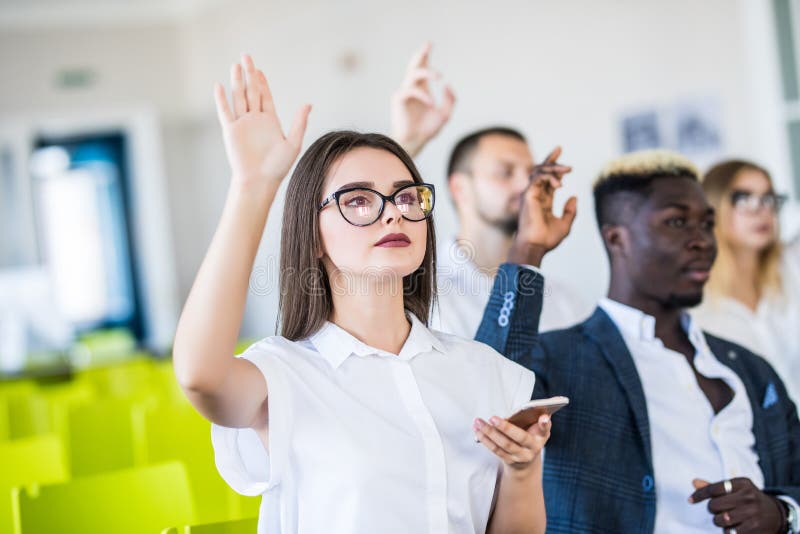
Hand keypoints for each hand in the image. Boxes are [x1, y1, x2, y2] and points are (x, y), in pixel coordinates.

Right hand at [214, 54, 310, 189]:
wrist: (259, 181)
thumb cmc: (277, 167)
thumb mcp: (293, 143)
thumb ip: (299, 122)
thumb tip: (308, 104)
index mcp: (270, 121)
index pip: (265, 96)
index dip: (262, 82)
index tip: (259, 70)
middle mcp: (255, 120)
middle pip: (251, 92)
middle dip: (249, 74)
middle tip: (246, 56)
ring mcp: (242, 124)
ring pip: (238, 97)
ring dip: (237, 81)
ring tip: (235, 65)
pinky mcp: (231, 131)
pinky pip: (225, 112)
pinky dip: (221, 99)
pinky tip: (219, 86)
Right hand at [390, 43, 455, 156]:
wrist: (415, 142)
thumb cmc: (428, 130)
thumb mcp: (445, 114)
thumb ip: (449, 99)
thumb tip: (446, 84)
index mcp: (422, 89)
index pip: (422, 68)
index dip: (425, 56)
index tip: (429, 44)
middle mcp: (412, 88)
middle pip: (414, 65)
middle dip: (421, 54)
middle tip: (428, 44)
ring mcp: (404, 93)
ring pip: (413, 74)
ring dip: (427, 72)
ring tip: (440, 76)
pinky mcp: (398, 99)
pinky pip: (411, 91)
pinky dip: (423, 95)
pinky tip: (431, 104)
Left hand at [474, 414, 550, 475]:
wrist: (526, 462)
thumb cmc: (531, 437)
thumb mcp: (537, 430)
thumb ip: (537, 420)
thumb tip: (537, 410)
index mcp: (541, 437)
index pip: (545, 429)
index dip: (545, 424)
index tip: (543, 418)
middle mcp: (533, 448)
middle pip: (520, 438)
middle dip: (506, 428)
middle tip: (493, 418)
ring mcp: (520, 456)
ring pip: (504, 445)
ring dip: (489, 433)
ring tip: (478, 422)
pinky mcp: (509, 461)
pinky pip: (496, 450)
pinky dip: (485, 439)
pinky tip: (477, 430)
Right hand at [507, 146, 576, 266]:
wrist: (536, 246)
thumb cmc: (547, 239)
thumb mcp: (565, 224)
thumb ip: (570, 211)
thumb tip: (574, 197)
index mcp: (543, 201)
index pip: (548, 180)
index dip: (555, 170)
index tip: (565, 162)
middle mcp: (535, 195)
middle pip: (541, 171)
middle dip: (550, 159)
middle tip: (560, 148)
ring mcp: (530, 194)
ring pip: (539, 171)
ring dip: (553, 166)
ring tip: (568, 169)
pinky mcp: (528, 194)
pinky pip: (538, 178)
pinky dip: (549, 177)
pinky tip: (560, 184)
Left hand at [689, 477, 786, 533]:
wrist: (776, 514)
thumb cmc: (748, 499)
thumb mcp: (735, 489)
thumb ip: (715, 487)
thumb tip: (694, 482)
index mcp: (742, 483)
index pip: (714, 488)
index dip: (699, 494)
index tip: (690, 500)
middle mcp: (748, 496)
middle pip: (714, 505)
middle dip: (712, 509)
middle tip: (718, 510)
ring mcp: (753, 512)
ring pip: (720, 519)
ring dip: (719, 521)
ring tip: (727, 518)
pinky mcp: (754, 527)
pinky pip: (730, 532)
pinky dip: (728, 531)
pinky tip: (735, 526)